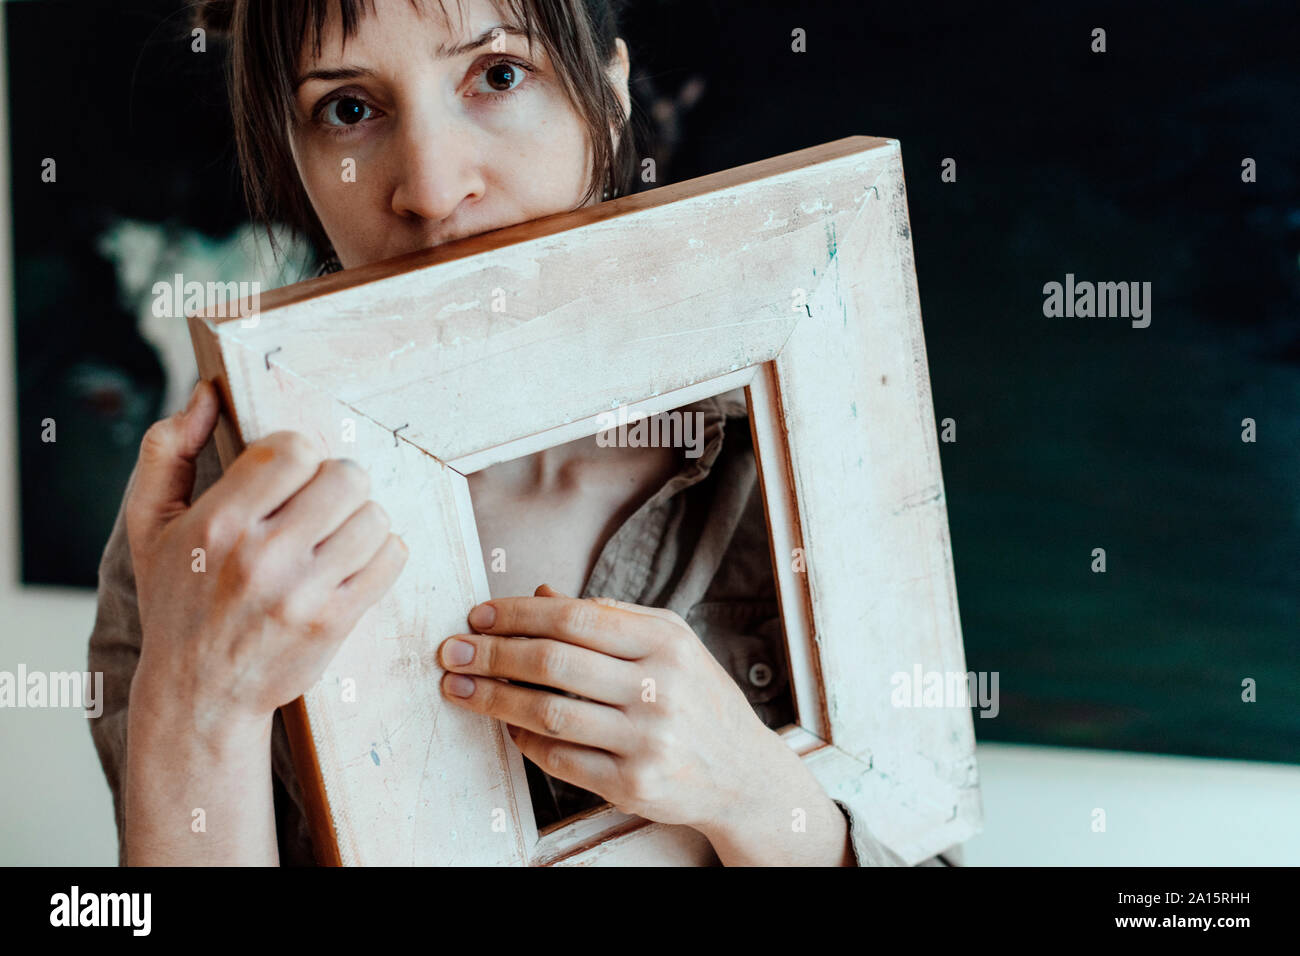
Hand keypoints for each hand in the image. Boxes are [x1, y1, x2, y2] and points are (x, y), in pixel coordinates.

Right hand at [125, 379, 408, 734]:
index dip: (298, 453)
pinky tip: (353, 560)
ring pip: (374, 516)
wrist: (198, 694)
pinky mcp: (335, 622)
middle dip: (338, 481)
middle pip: (345, 477)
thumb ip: (167, 450)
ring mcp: (303, 594)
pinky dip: (382, 552)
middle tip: (321, 502)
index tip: (288, 475)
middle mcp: (262, 558)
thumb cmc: (177, 600)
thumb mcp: (150, 524)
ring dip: (361, 518)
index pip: (294, 449)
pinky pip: (390, 558)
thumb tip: (206, 394)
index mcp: (217, 524)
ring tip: (336, 533)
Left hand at [436, 585, 781, 831]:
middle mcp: (658, 689)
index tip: (478, 616)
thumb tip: (539, 594)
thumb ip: (608, 616)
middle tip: (452, 651)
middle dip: (491, 654)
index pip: (574, 618)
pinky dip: (523, 740)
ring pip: (548, 713)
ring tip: (460, 689)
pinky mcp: (632, 786)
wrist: (744, 774)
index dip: (516, 615)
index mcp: (665, 642)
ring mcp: (646, 741)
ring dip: (493, 699)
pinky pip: (560, 759)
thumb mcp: (669, 643)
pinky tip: (506, 724)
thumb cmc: (698, 698)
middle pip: (553, 662)